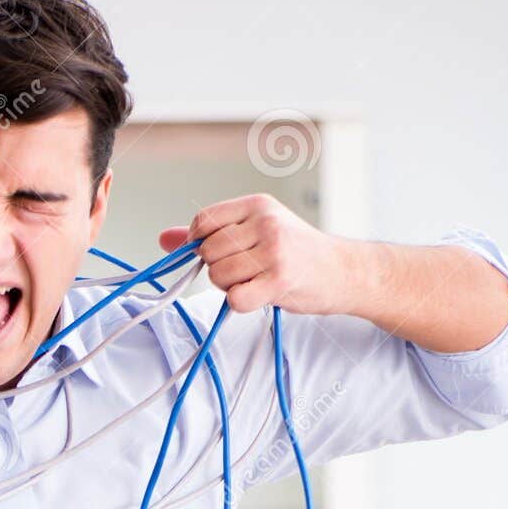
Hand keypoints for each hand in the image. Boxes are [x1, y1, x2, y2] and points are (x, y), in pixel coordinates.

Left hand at [159, 194, 351, 315]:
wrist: (344, 271)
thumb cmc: (297, 252)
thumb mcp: (256, 230)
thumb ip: (209, 234)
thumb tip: (164, 239)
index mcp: (257, 205)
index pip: (203, 221)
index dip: (200, 242)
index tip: (219, 252)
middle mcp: (266, 222)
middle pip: (207, 252)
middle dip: (218, 268)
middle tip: (246, 270)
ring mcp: (274, 250)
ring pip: (218, 276)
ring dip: (231, 287)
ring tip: (257, 280)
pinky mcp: (280, 280)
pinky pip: (235, 299)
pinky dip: (241, 303)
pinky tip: (261, 294)